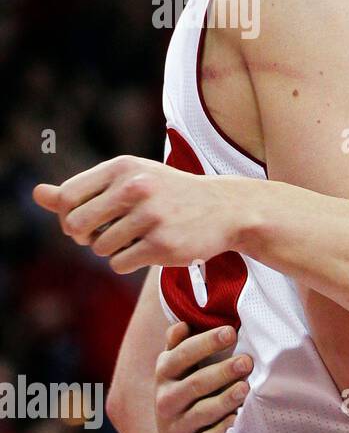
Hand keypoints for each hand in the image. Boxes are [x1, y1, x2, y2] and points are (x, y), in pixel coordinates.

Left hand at [32, 155, 241, 272]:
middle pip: (76, 226)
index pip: (67, 198)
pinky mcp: (163, 245)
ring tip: (137, 239)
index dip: (71, 215)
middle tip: (108, 234)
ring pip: (100, 248)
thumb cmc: (170, 194)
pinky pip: (120, 264)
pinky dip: (129, 262)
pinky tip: (150, 249)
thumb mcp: (130, 181)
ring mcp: (151, 217)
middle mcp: (136, 188)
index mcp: (124, 168)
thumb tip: (37, 194)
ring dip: (112, 250)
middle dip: (86, 237)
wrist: (227, 209)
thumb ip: (82, 190)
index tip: (91, 219)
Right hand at [154, 322, 251, 432]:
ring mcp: (175, 429)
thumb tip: (182, 323)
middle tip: (247, 361)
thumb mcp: (179, 374)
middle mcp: (166, 401)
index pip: (179, 356)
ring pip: (201, 413)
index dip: (204, 343)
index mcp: (164, 376)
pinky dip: (222, 431)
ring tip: (246, 389)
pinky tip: (237, 421)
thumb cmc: (187, 399)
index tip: (231, 331)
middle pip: (194, 384)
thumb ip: (180, 347)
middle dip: (222, 371)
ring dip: (225, 400)